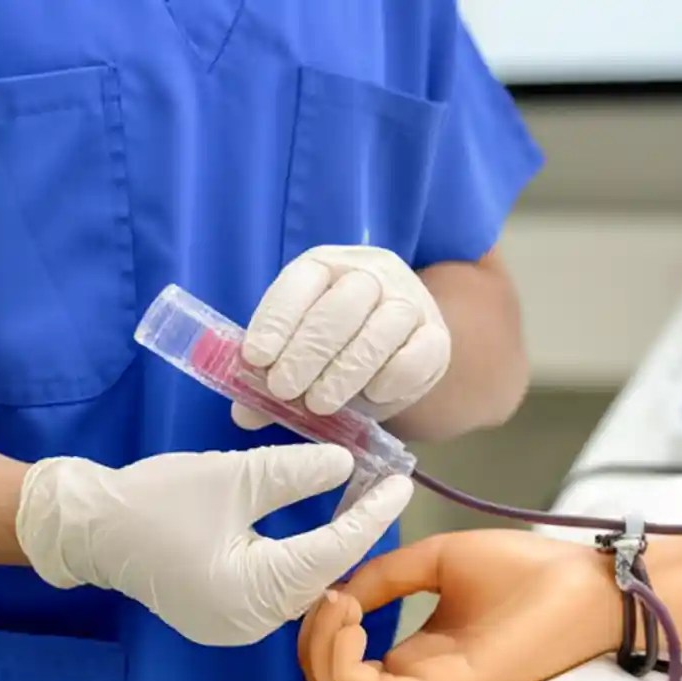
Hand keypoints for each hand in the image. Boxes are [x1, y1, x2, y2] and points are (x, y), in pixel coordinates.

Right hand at [16, 445, 411, 645]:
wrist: (89, 526)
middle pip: (322, 573)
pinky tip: (325, 526)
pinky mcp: (226, 615)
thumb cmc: (156, 499)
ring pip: (304, 583)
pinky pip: (280, 587)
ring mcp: (235, 625)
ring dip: (333, 543)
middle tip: (386, 486)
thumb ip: (296, 473)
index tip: (401, 481)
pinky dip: (305, 557)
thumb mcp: (235, 476)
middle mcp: (248, 622)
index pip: (330, 551)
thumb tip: (348, 464)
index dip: (371, 514)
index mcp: (249, 591)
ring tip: (364, 500)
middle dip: (356, 529)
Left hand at [234, 245, 449, 427]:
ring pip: (383, 327)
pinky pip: (419, 353)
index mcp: (327, 265)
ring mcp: (409, 301)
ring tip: (320, 404)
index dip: (278, 319)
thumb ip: (270, 376)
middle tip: (284, 389)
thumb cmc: (334, 347)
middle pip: (343, 303)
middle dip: (309, 350)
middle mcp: (371, 273)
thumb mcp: (296, 352)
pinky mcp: (436, 335)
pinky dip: (394, 377)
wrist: (394, 349)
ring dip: (347, 370)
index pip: (302, 280)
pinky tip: (372, 397)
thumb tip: (245, 414)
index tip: (257, 358)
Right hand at [298, 530, 622, 680]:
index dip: (320, 634)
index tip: (328, 589)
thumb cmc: (527, 570)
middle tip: (328, 599)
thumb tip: (340, 591)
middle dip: (311, 647)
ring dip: (323, 657)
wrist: (585, 579)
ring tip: (341, 608)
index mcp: (417, 658)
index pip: (345, 669)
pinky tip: (354, 621)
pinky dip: (345, 666)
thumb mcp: (440, 560)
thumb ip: (387, 576)